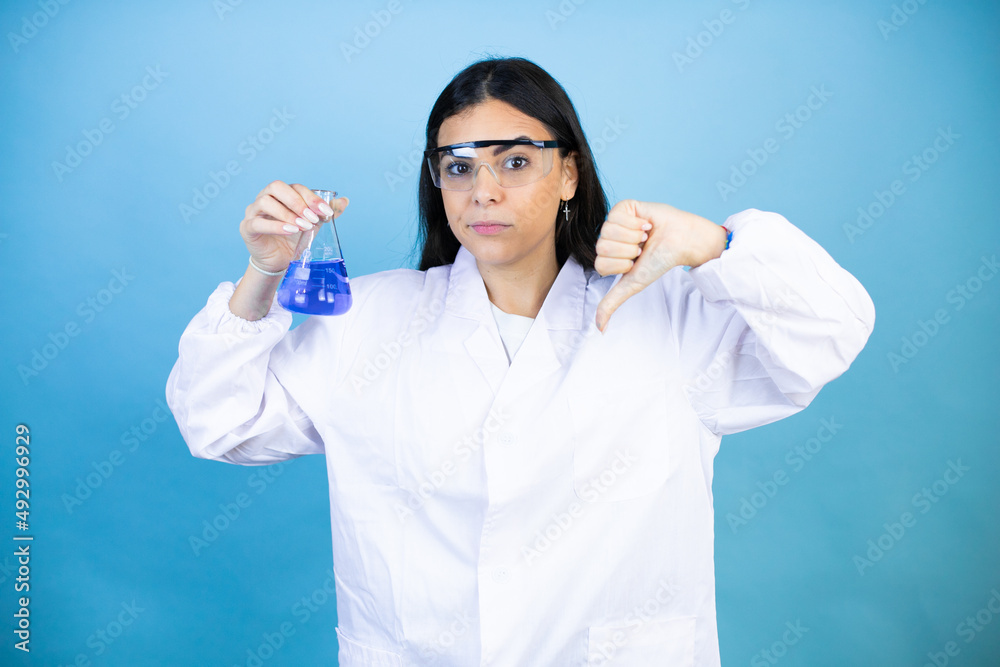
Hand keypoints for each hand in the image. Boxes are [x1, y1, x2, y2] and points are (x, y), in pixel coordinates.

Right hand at [240, 181, 349, 272]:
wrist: (280, 260)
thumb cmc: (294, 239)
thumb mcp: (313, 224)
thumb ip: (326, 213)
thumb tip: (344, 200)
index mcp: (282, 194)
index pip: (295, 187)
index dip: (311, 198)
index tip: (326, 212)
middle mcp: (265, 198)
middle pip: (276, 187)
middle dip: (297, 202)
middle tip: (312, 219)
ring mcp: (253, 211)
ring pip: (265, 201)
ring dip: (287, 214)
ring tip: (302, 227)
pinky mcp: (247, 227)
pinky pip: (258, 222)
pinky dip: (275, 225)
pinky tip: (290, 231)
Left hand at [594, 200, 726, 332]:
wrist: (681, 241)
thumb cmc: (659, 261)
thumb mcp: (633, 284)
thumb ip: (613, 302)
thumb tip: (599, 328)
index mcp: (608, 257)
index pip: (599, 264)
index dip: (621, 265)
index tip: (636, 262)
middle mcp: (608, 239)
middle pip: (602, 247)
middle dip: (628, 251)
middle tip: (642, 248)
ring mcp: (614, 222)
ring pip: (608, 231)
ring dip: (633, 236)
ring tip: (645, 236)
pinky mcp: (623, 207)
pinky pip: (617, 216)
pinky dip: (635, 223)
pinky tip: (646, 223)